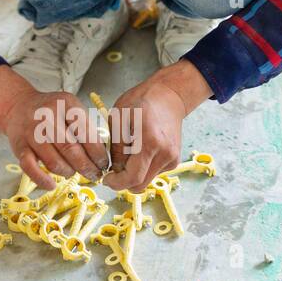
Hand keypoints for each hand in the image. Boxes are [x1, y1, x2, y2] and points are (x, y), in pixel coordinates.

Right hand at [0, 66, 106, 189]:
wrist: (18, 106)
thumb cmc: (52, 112)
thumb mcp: (72, 109)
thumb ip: (86, 128)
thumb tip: (101, 157)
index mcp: (66, 104)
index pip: (86, 134)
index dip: (98, 154)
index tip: (104, 165)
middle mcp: (47, 117)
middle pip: (71, 150)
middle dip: (86, 167)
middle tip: (94, 175)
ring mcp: (31, 132)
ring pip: (54, 162)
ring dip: (68, 172)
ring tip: (73, 172)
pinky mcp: (19, 146)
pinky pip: (30, 168)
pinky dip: (42, 179)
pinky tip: (51, 185)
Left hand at [104, 60, 211, 193]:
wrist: (169, 96)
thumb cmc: (141, 102)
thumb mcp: (118, 119)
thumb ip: (116, 148)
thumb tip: (115, 171)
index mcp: (150, 142)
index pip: (133, 177)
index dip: (116, 183)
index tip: (106, 179)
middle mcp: (165, 154)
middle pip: (140, 184)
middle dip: (124, 181)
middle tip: (113, 170)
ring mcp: (172, 158)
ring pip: (146, 180)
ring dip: (134, 174)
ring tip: (129, 153)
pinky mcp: (174, 160)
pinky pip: (154, 173)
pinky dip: (143, 168)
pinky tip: (141, 151)